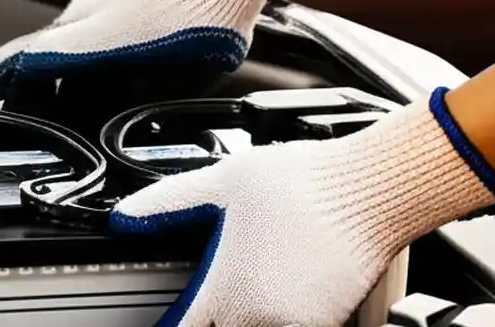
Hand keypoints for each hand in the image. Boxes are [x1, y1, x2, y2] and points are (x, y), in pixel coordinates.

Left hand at [109, 89, 494, 326]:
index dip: (171, 324)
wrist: (369, 189)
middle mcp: (260, 319)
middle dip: (211, 319)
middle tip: (210, 299)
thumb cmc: (301, 185)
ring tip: (243, 285)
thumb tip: (124, 216)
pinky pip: (289, 326)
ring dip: (241, 316)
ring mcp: (296, 324)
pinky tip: (273, 285)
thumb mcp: (218, 183)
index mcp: (227, 293)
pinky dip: (274, 315)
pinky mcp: (328, 321)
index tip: (167, 318)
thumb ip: (168, 205)